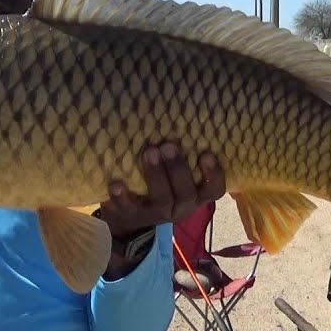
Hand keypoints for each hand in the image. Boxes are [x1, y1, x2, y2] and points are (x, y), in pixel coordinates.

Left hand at [98, 142, 225, 239]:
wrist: (128, 218)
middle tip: (168, 145)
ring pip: (162, 200)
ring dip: (156, 176)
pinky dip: (122, 197)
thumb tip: (179, 112)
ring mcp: (156, 214)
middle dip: (177, 169)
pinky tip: (116, 184)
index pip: (213, 190)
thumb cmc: (160, 184)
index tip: (206, 154)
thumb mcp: (175, 175)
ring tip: (149, 152)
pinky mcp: (133, 217)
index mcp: (195, 196)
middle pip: (185, 194)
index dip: (213, 175)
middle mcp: (180, 207)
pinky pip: (129, 209)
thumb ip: (182, 155)